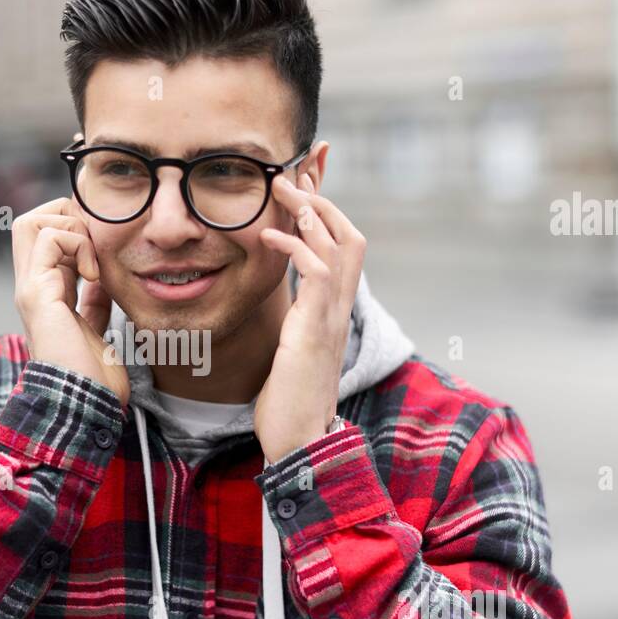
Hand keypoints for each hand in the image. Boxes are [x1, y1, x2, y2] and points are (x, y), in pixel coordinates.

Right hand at [10, 196, 128, 404]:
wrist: (85, 406)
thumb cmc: (92, 379)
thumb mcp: (96, 328)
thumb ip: (93, 303)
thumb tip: (99, 280)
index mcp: (46, 294)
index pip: (46, 239)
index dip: (74, 231)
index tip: (103, 252)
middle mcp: (32, 287)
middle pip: (30, 223)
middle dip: (67, 217)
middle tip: (96, 244)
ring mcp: (30, 290)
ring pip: (30, 223)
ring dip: (70, 228)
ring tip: (93, 259)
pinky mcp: (36, 294)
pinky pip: (47, 240)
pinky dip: (75, 244)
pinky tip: (93, 274)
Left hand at [254, 172, 366, 460]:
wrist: (299, 441)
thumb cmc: (288, 403)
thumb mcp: (290, 351)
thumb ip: (293, 324)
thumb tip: (282, 311)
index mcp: (335, 312)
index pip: (342, 248)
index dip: (326, 214)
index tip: (299, 187)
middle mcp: (341, 310)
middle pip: (351, 234)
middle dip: (322, 200)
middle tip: (289, 177)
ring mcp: (332, 318)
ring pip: (339, 244)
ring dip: (309, 211)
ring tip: (280, 189)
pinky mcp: (316, 329)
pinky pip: (316, 271)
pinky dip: (294, 246)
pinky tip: (266, 237)